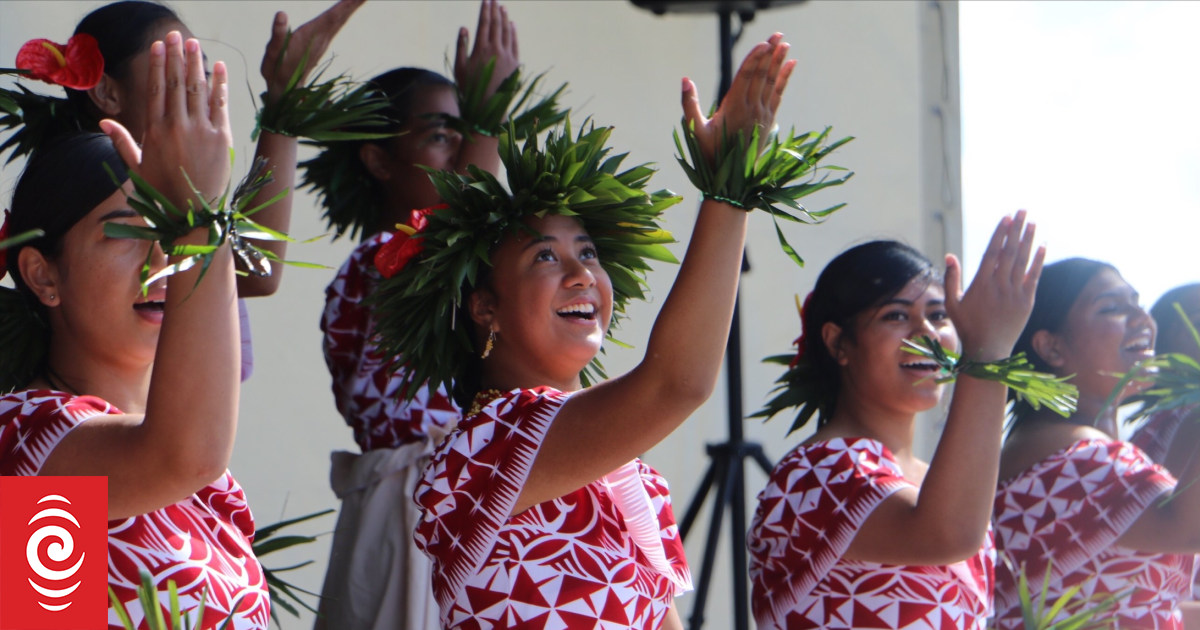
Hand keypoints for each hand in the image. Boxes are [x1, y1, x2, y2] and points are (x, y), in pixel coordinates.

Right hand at [101, 32, 230, 207]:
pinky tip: (218, 66)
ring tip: (193, 44)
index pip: (156, 89)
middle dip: (176, 57)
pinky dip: (219, 84)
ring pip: (197, 89)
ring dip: (195, 64)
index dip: (157, 65)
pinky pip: (220, 104)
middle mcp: (177, 127)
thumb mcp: (137, 168)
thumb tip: (102, 123)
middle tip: (176, 35)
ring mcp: (201, 131)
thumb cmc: (163, 193)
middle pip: (176, 83)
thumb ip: (122, 142)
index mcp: (154, 131)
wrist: (193, 214)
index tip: (158, 46)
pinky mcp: (221, 138)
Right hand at [261, 0, 363, 103]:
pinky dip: (343, 14)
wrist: (285, 90)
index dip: (346, 5)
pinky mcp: (320, 42)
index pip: (333, 17)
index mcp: (312, 36)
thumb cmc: (277, 70)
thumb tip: (281, 14)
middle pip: (341, 17)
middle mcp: (322, 38)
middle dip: (354, 3)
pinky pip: (335, 24)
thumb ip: (279, 34)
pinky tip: (346, 8)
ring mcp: (323, 41)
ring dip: (351, 7)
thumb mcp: (273, 53)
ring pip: (340, 21)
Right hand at [454, 0, 518, 98]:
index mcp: (481, 48)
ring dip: (505, 18)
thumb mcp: (459, 68)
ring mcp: (508, 56)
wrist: (489, 107)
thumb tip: (463, 27)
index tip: (485, 0)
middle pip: (496, 24)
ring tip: (503, 8)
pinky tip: (512, 25)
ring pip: (507, 31)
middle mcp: (496, 49)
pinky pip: (515, 43)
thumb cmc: (469, 88)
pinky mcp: (515, 63)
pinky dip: (514, 32)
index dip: (485, 10)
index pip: (483, 23)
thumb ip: (461, 46)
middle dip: (495, 9)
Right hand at [681, 33, 793, 164]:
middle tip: (778, 34)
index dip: (756, 58)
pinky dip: (785, 78)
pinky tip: (791, 64)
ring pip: (772, 82)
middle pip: (762, 75)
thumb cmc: (710, 154)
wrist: (732, 180)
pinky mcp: (769, 120)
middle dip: (770, 53)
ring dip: (779, 62)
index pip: (746, 76)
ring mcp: (762, 114)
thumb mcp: (695, 130)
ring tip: (785, 44)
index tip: (764, 44)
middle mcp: (751, 109)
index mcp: (733, 108)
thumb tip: (685, 79)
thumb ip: (689, 103)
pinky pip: (778, 94)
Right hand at [947, 210, 1044, 360]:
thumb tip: (950, 255)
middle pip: (1010, 252)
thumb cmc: (967, 327)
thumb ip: (951, 278)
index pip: (993, 253)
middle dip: (1016, 229)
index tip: (1006, 218)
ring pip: (1023, 261)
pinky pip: (1034, 277)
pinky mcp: (1027, 302)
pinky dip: (1038, 261)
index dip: (1000, 234)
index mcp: (981, 284)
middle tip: (1022, 211)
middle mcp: (1000, 286)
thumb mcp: (952, 303)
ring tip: (1032, 222)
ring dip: (1028, 239)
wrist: (989, 351)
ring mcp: (1015, 293)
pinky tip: (1042, 246)